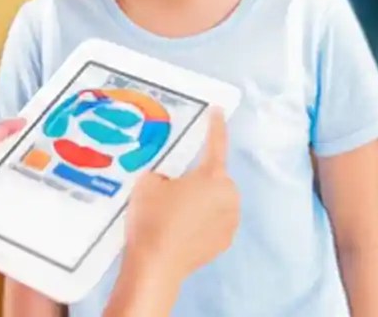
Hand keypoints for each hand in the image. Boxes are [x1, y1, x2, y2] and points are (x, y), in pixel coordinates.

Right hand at [122, 109, 239, 280]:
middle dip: (198, 178)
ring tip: (172, 213)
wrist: (156, 266)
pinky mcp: (224, 242)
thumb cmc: (152, 219)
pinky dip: (201, 221)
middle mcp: (229, 197)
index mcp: (213, 176)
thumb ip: (164, 174)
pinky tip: (179, 230)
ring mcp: (230, 222)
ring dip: (201, 201)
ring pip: (215, 201)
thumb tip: (170, 182)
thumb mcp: (148, 183)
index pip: (215, 143)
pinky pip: (213, 221)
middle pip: (214, 178)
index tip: (218, 110)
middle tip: (171, 188)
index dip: (215, 125)